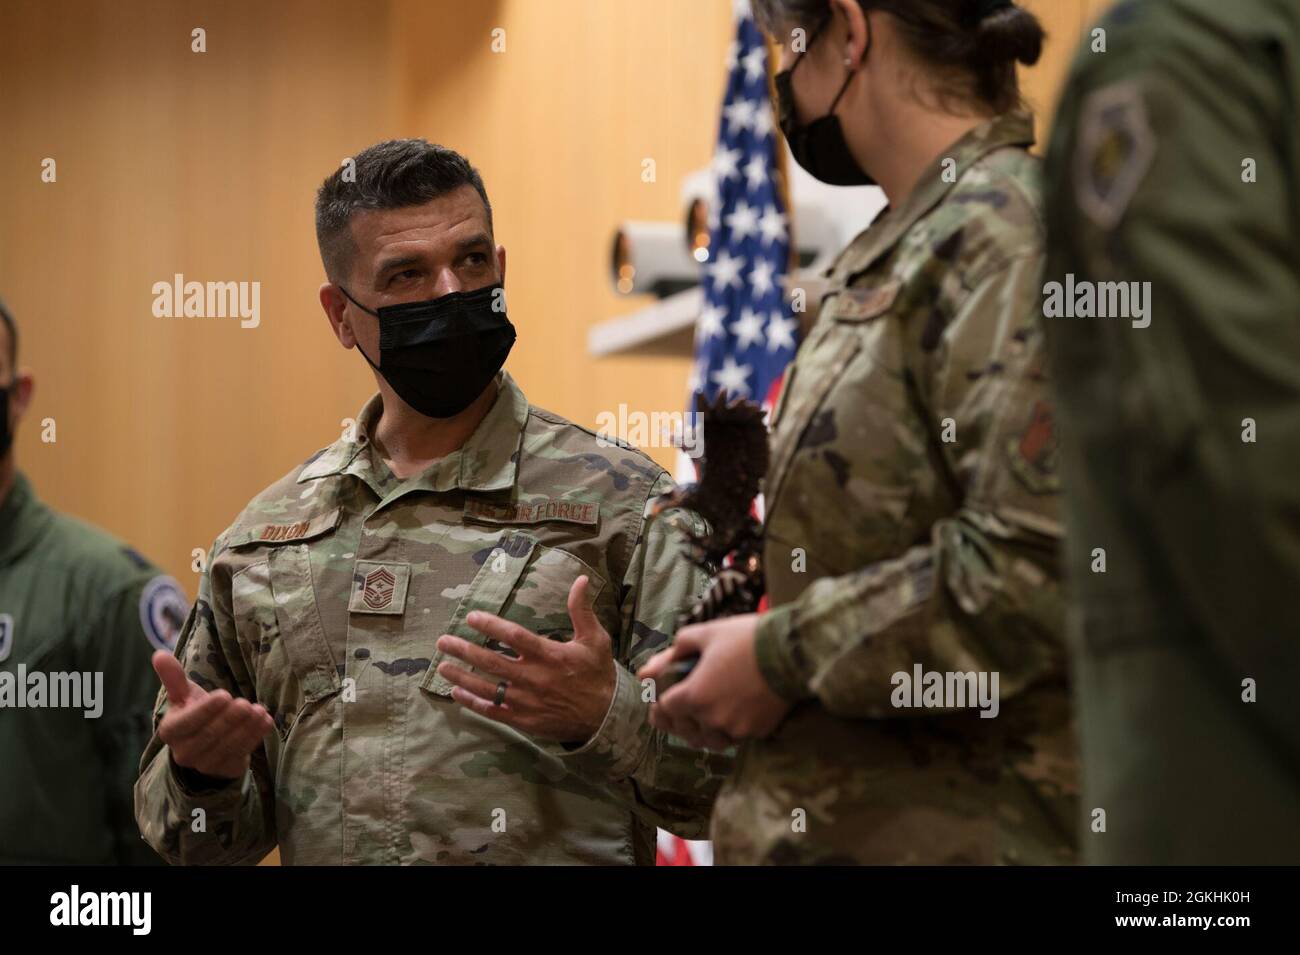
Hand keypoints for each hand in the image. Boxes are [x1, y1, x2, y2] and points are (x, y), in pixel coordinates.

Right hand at [153, 651, 273, 779]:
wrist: (206, 743)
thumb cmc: (194, 712)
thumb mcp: (183, 695)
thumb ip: (173, 677)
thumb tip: (159, 654)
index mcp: (170, 732)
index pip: (187, 723)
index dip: (206, 710)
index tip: (225, 695)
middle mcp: (184, 753)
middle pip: (208, 735)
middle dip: (229, 719)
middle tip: (245, 703)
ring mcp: (204, 765)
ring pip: (227, 746)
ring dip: (246, 728)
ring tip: (259, 710)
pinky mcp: (225, 770)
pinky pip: (241, 753)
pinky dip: (255, 737)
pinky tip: (266, 721)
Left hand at [436, 575, 615, 743]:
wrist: (606, 717)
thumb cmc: (597, 674)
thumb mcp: (595, 639)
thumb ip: (582, 609)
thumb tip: (580, 580)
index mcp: (550, 655)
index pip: (514, 636)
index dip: (491, 626)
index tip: (471, 616)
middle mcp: (534, 678)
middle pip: (491, 662)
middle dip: (464, 650)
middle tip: (442, 641)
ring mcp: (527, 701)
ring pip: (487, 688)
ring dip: (461, 677)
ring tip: (442, 666)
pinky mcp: (524, 720)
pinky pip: (493, 711)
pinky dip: (473, 702)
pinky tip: (457, 693)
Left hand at [638, 614, 790, 745]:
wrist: (792, 652)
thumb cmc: (746, 639)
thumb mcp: (706, 633)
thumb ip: (677, 649)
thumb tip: (655, 665)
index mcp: (695, 696)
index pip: (666, 709)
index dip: (659, 704)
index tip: (659, 700)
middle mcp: (713, 718)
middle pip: (686, 730)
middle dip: (678, 721)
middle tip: (674, 714)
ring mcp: (737, 728)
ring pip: (711, 741)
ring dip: (702, 732)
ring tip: (701, 721)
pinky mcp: (758, 731)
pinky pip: (736, 737)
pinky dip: (728, 730)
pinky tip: (729, 717)